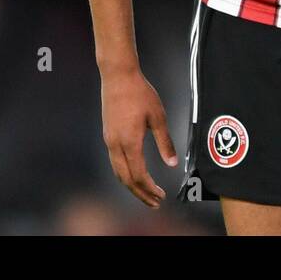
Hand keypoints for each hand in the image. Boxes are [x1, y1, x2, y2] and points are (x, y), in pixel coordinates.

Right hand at [100, 70, 177, 206]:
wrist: (118, 77)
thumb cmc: (140, 93)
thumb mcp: (158, 117)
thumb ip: (165, 142)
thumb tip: (172, 163)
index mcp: (130, 142)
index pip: (139, 175)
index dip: (150, 189)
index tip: (161, 195)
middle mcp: (116, 145)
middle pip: (126, 179)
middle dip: (140, 194)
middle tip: (155, 202)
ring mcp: (109, 140)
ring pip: (118, 172)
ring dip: (132, 186)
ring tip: (145, 193)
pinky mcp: (108, 135)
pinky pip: (115, 162)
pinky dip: (125, 174)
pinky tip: (134, 174)